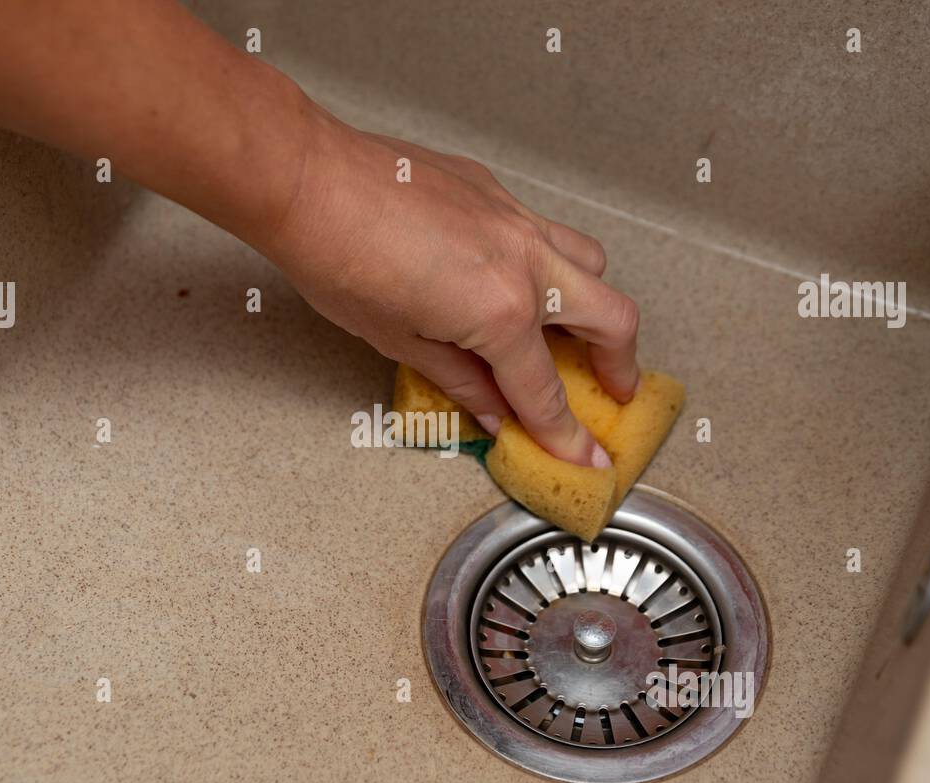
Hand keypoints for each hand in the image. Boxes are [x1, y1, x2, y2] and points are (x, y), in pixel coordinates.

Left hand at [266, 106, 639, 466]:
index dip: (566, 434)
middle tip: (613, 391)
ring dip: (595, 304)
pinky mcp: (495, 191)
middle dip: (621, 365)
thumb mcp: (399, 342)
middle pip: (610, 319)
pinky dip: (547, 263)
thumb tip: (493, 411)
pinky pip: (544, 231)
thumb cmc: (336, 260)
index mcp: (501, 312)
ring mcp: (516, 219)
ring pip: (590, 263)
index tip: (585, 455)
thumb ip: (461, 380)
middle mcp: (525, 262)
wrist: (309, 180)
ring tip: (571, 331)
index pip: (545, 390)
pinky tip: (510, 279)